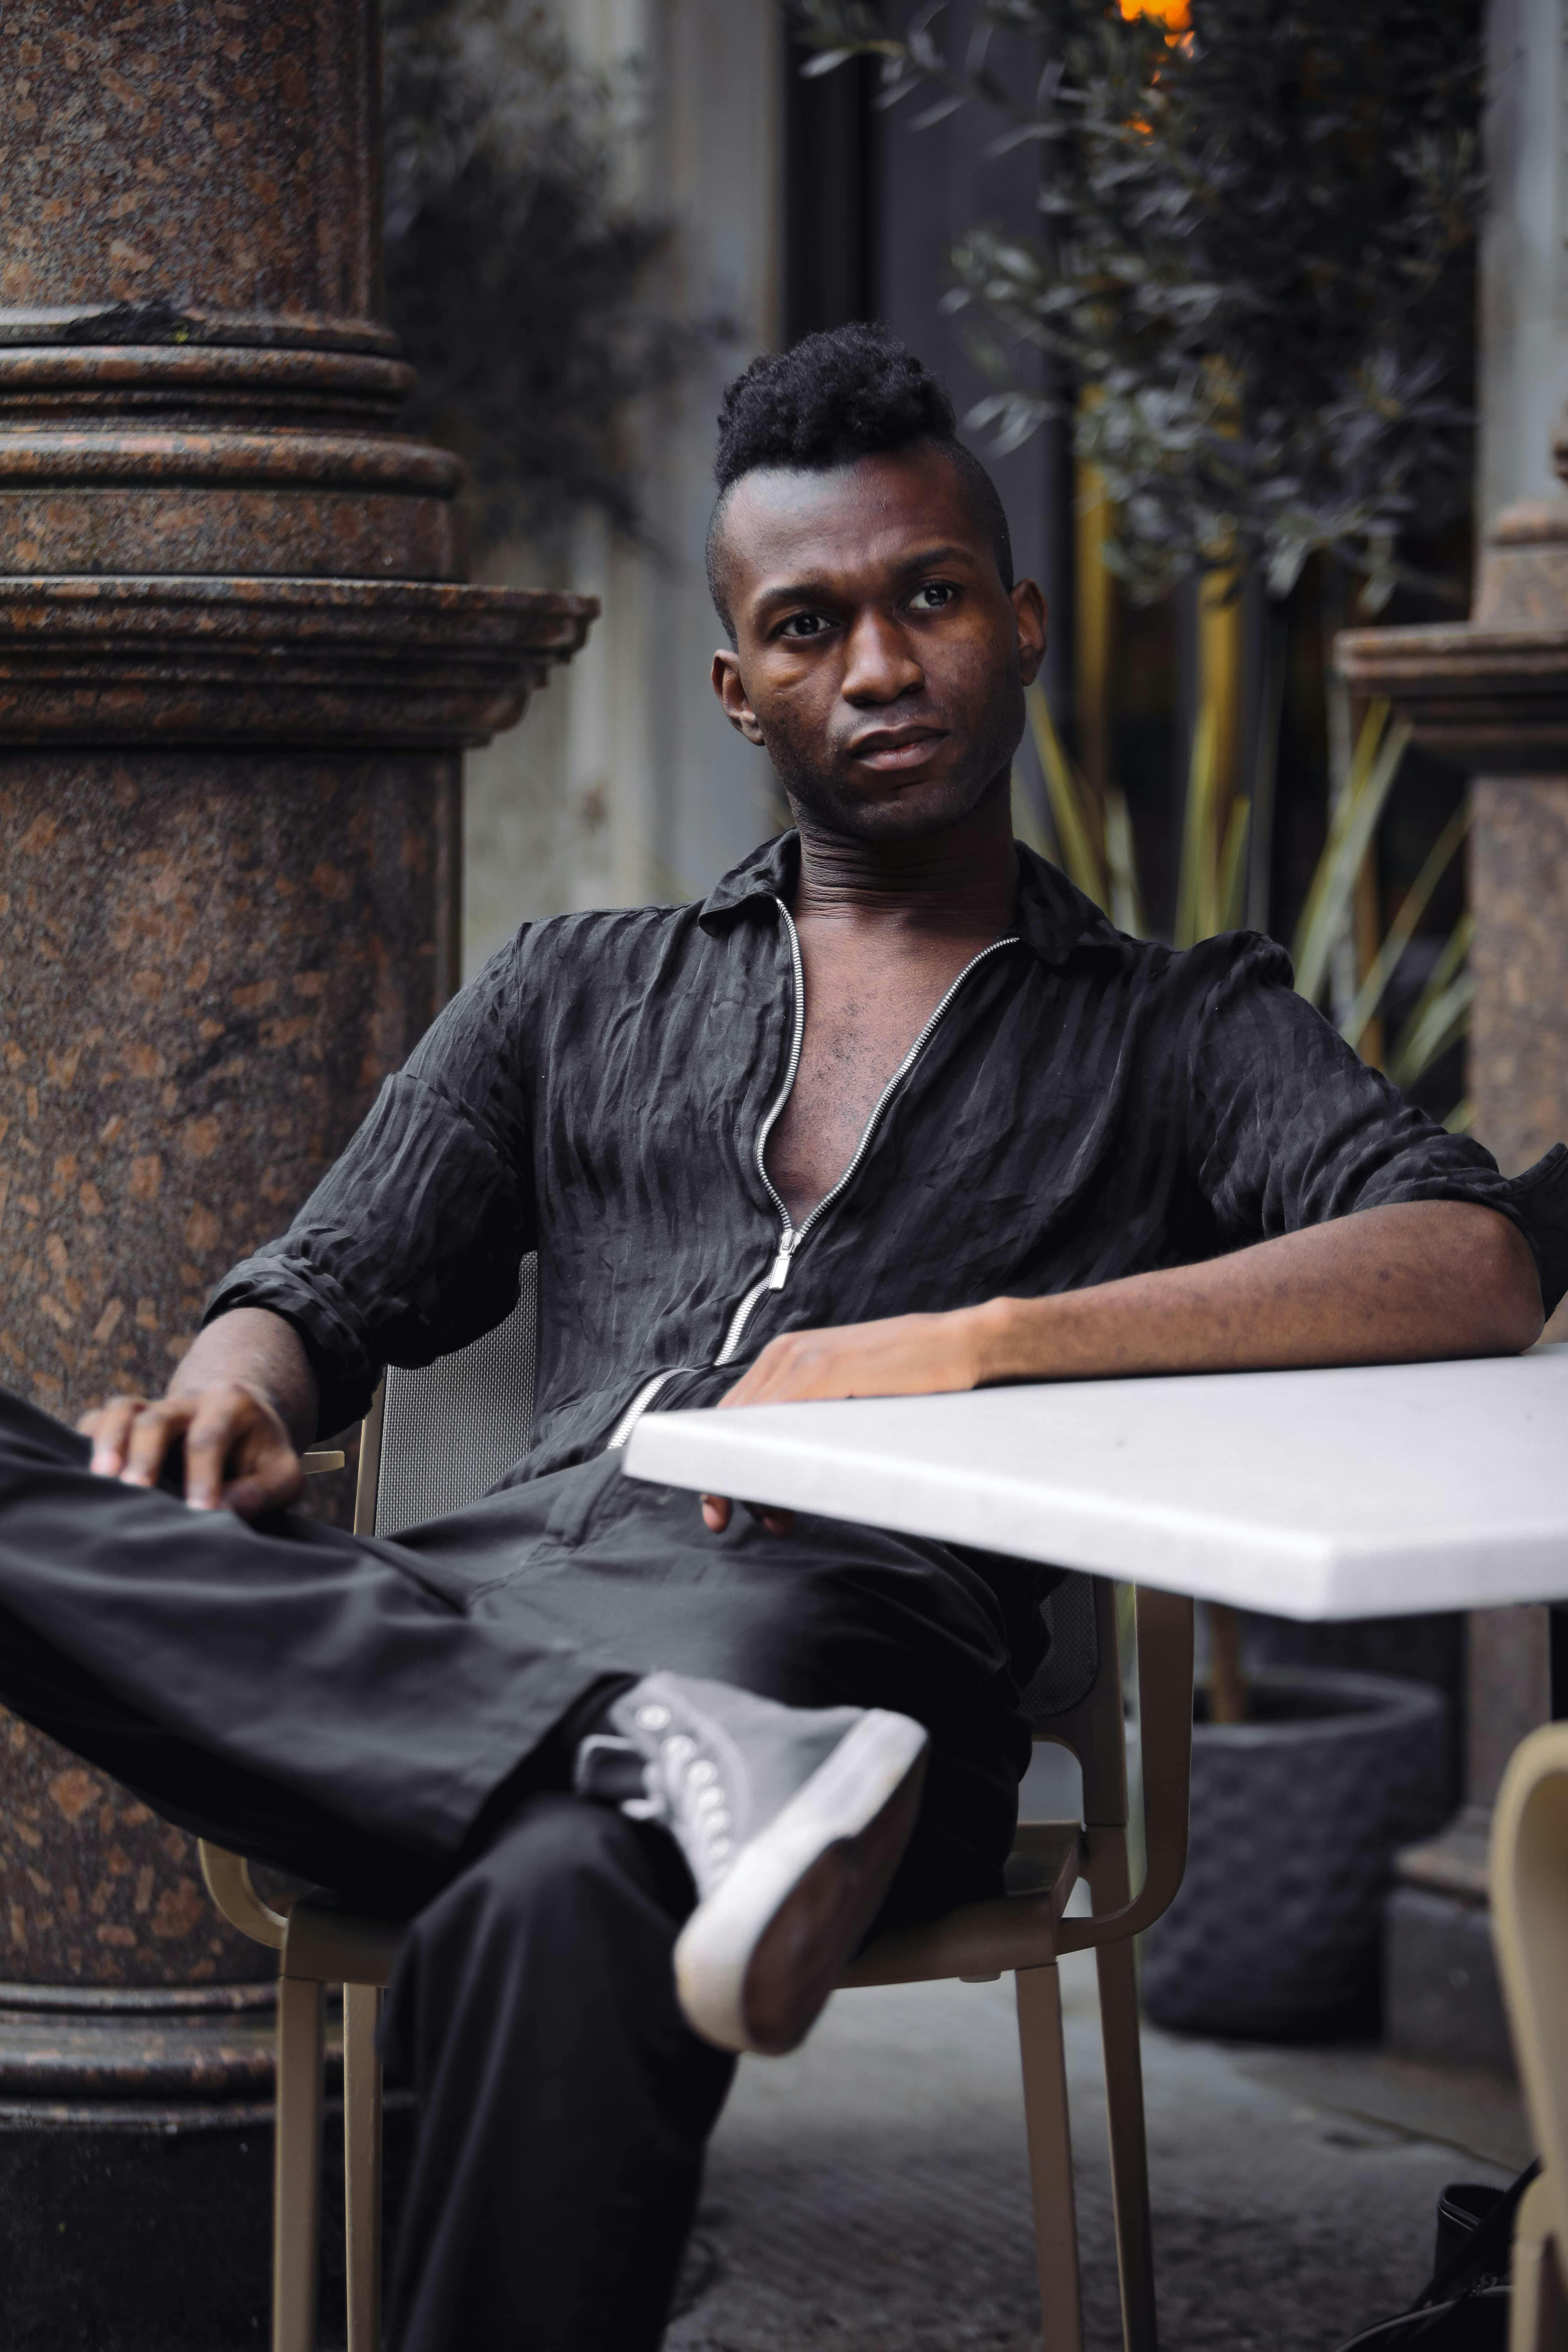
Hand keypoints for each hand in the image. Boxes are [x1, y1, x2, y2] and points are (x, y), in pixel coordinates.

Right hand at [80, 1383, 305, 1519]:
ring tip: (101, 1479)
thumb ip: (265, 1491)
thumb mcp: (283, 1473)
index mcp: (231, 1405)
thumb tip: (225, 1510)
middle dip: (145, 1454)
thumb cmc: (261, 1457)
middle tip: (137, 1491)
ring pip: (122, 1412)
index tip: (199, 1512)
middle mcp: (187, 1402)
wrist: (243, 1423)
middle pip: (158, 1418)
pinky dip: (86, 1440)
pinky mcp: (128, 1420)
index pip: (210, 1438)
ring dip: (108, 1443)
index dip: (202, 1475)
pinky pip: (99, 1420)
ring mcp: (153, 1406)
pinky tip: (82, 1472)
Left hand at [699, 1306, 990, 1534]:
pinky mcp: (823, 1371)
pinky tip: (778, 1488)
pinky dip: (765, 1455)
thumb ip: (815, 1417)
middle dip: (731, 1481)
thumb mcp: (850, 1396)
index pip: (734, 1415)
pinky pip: (773, 1418)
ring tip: (776, 1519)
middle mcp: (785, 1353)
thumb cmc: (914, 1377)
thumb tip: (790, 1466)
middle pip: (730, 1425)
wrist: (962, 1345)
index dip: (721, 1462)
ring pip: (746, 1428)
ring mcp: (801, 1358)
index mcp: (787, 1357)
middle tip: (751, 1522)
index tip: (724, 1506)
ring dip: (752, 1480)